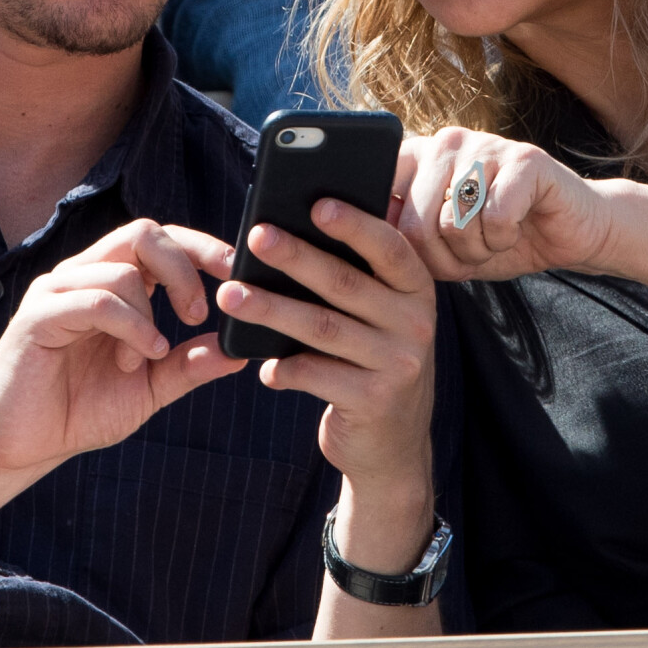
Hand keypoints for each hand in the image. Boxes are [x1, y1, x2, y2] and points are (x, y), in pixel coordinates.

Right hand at [0, 221, 244, 475]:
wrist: (22, 446)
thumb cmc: (80, 411)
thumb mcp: (150, 388)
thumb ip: (189, 365)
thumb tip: (239, 351)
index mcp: (111, 283)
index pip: (159, 238)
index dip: (201, 246)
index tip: (237, 270)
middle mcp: (83, 275)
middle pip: (143, 233)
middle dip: (184, 268)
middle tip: (198, 314)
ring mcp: (57, 291)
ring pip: (123, 269)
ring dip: (149, 316)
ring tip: (149, 357)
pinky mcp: (37, 315)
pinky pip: (96, 300)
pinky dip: (130, 326)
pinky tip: (140, 358)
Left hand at [215, 203, 435, 507]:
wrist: (393, 444)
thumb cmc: (371, 360)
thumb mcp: (379, 317)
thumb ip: (353, 280)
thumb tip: (289, 234)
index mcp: (417, 290)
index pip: (389, 248)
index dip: (354, 224)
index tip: (316, 203)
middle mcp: (416, 323)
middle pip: (346, 283)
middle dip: (296, 256)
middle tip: (255, 237)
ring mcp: (399, 364)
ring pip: (323, 327)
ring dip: (272, 309)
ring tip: (230, 296)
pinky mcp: (375, 400)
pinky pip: (318, 375)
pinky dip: (284, 368)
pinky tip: (262, 366)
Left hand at [392, 128, 616, 283]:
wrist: (571, 231)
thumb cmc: (500, 237)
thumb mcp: (444, 241)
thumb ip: (404, 233)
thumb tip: (362, 234)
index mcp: (422, 155)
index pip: (380, 192)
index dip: (397, 239)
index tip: (422, 254)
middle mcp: (449, 141)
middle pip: (415, 222)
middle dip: (442, 260)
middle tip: (467, 259)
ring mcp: (487, 145)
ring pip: (454, 222)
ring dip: (476, 251)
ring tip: (493, 242)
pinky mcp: (526, 158)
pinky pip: (495, 217)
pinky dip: (504, 240)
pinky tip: (517, 229)